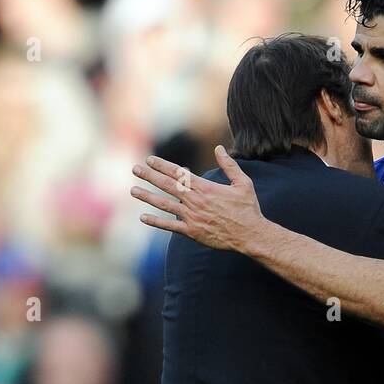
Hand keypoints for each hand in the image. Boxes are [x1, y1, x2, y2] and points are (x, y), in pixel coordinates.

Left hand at [131, 145, 264, 250]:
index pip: (179, 173)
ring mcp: (192, 217)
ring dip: (147, 197)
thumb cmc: (248, 209)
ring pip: (165, 204)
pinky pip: (170, 226)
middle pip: (167, 185)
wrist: (250, 235)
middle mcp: (195, 201)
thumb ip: (229, 165)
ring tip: (133, 190)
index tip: (150, 160)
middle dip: (149, 176)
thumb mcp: (243, 183)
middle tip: (135, 169)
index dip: (162, 165)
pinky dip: (156, 222)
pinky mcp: (192, 232)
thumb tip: (219, 148)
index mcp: (205, 187)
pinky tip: (143, 218)